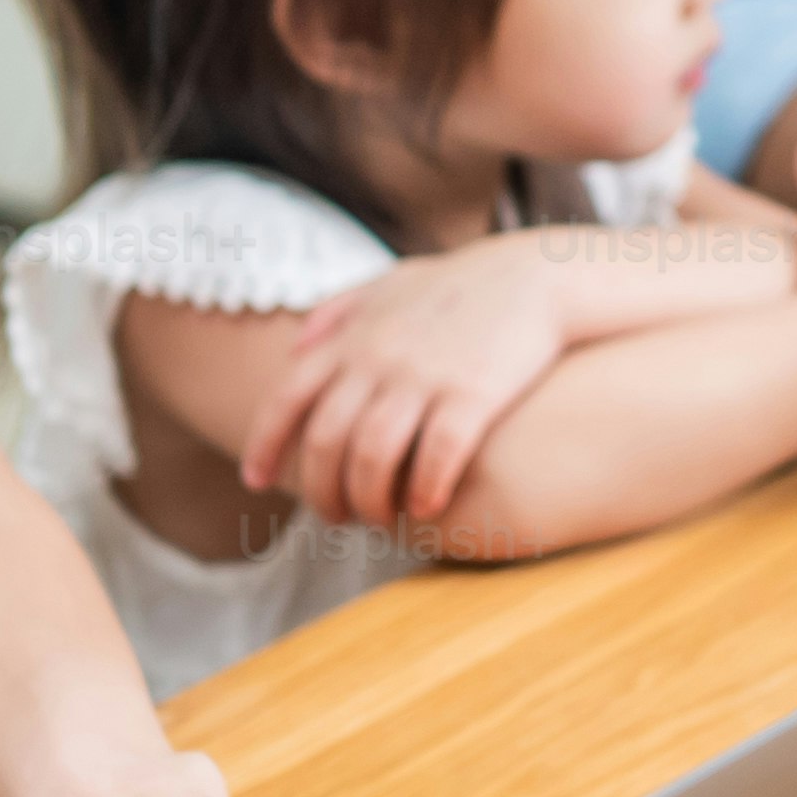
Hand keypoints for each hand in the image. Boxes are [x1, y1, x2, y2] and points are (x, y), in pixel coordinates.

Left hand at [248, 249, 572, 531]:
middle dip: (322, 491)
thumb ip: (340, 310)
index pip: (286, 399)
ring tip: (382, 521)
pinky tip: (428, 507)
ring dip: (370, 502)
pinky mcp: (472, 394)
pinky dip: (425, 490)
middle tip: (335, 517)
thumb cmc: (464, 285)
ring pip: (372, 458)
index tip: (257, 482)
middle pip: (326, 442)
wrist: (539, 275)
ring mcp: (424, 377)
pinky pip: (436, 457)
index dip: (264, 445)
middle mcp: (378, 358)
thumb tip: (297, 346)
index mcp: (352, 338)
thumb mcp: (392, 282)